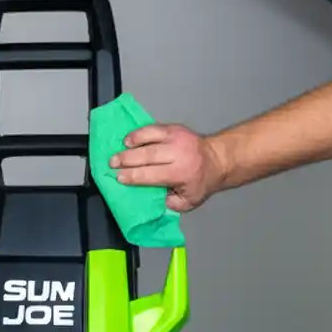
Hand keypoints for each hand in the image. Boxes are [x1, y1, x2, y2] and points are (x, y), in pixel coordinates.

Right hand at [109, 124, 228, 211]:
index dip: (133, 176)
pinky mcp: (175, 129)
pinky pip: (154, 128)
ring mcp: (177, 138)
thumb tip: (151, 198)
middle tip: (112, 163)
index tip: (119, 178)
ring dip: (132, 142)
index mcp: (181, 173)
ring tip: (120, 148)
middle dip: (127, 159)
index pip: (151, 175)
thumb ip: (170, 203)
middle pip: (147, 155)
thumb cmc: (200, 182)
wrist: (219, 160)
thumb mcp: (189, 201)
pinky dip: (140, 133)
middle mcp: (179, 154)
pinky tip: (129, 139)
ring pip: (150, 138)